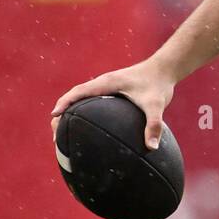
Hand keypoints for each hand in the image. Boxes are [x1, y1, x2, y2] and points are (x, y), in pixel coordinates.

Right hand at [50, 55, 175, 149]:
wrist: (164, 70)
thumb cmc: (158, 85)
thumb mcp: (157, 105)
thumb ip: (154, 125)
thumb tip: (151, 148)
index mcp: (107, 83)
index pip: (79, 91)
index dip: (65, 103)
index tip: (54, 115)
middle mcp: (103, 83)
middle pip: (75, 96)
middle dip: (62, 110)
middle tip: (54, 130)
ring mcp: (106, 87)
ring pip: (82, 98)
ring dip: (71, 111)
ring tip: (64, 131)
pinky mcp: (112, 91)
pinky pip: (93, 101)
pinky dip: (85, 112)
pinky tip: (88, 129)